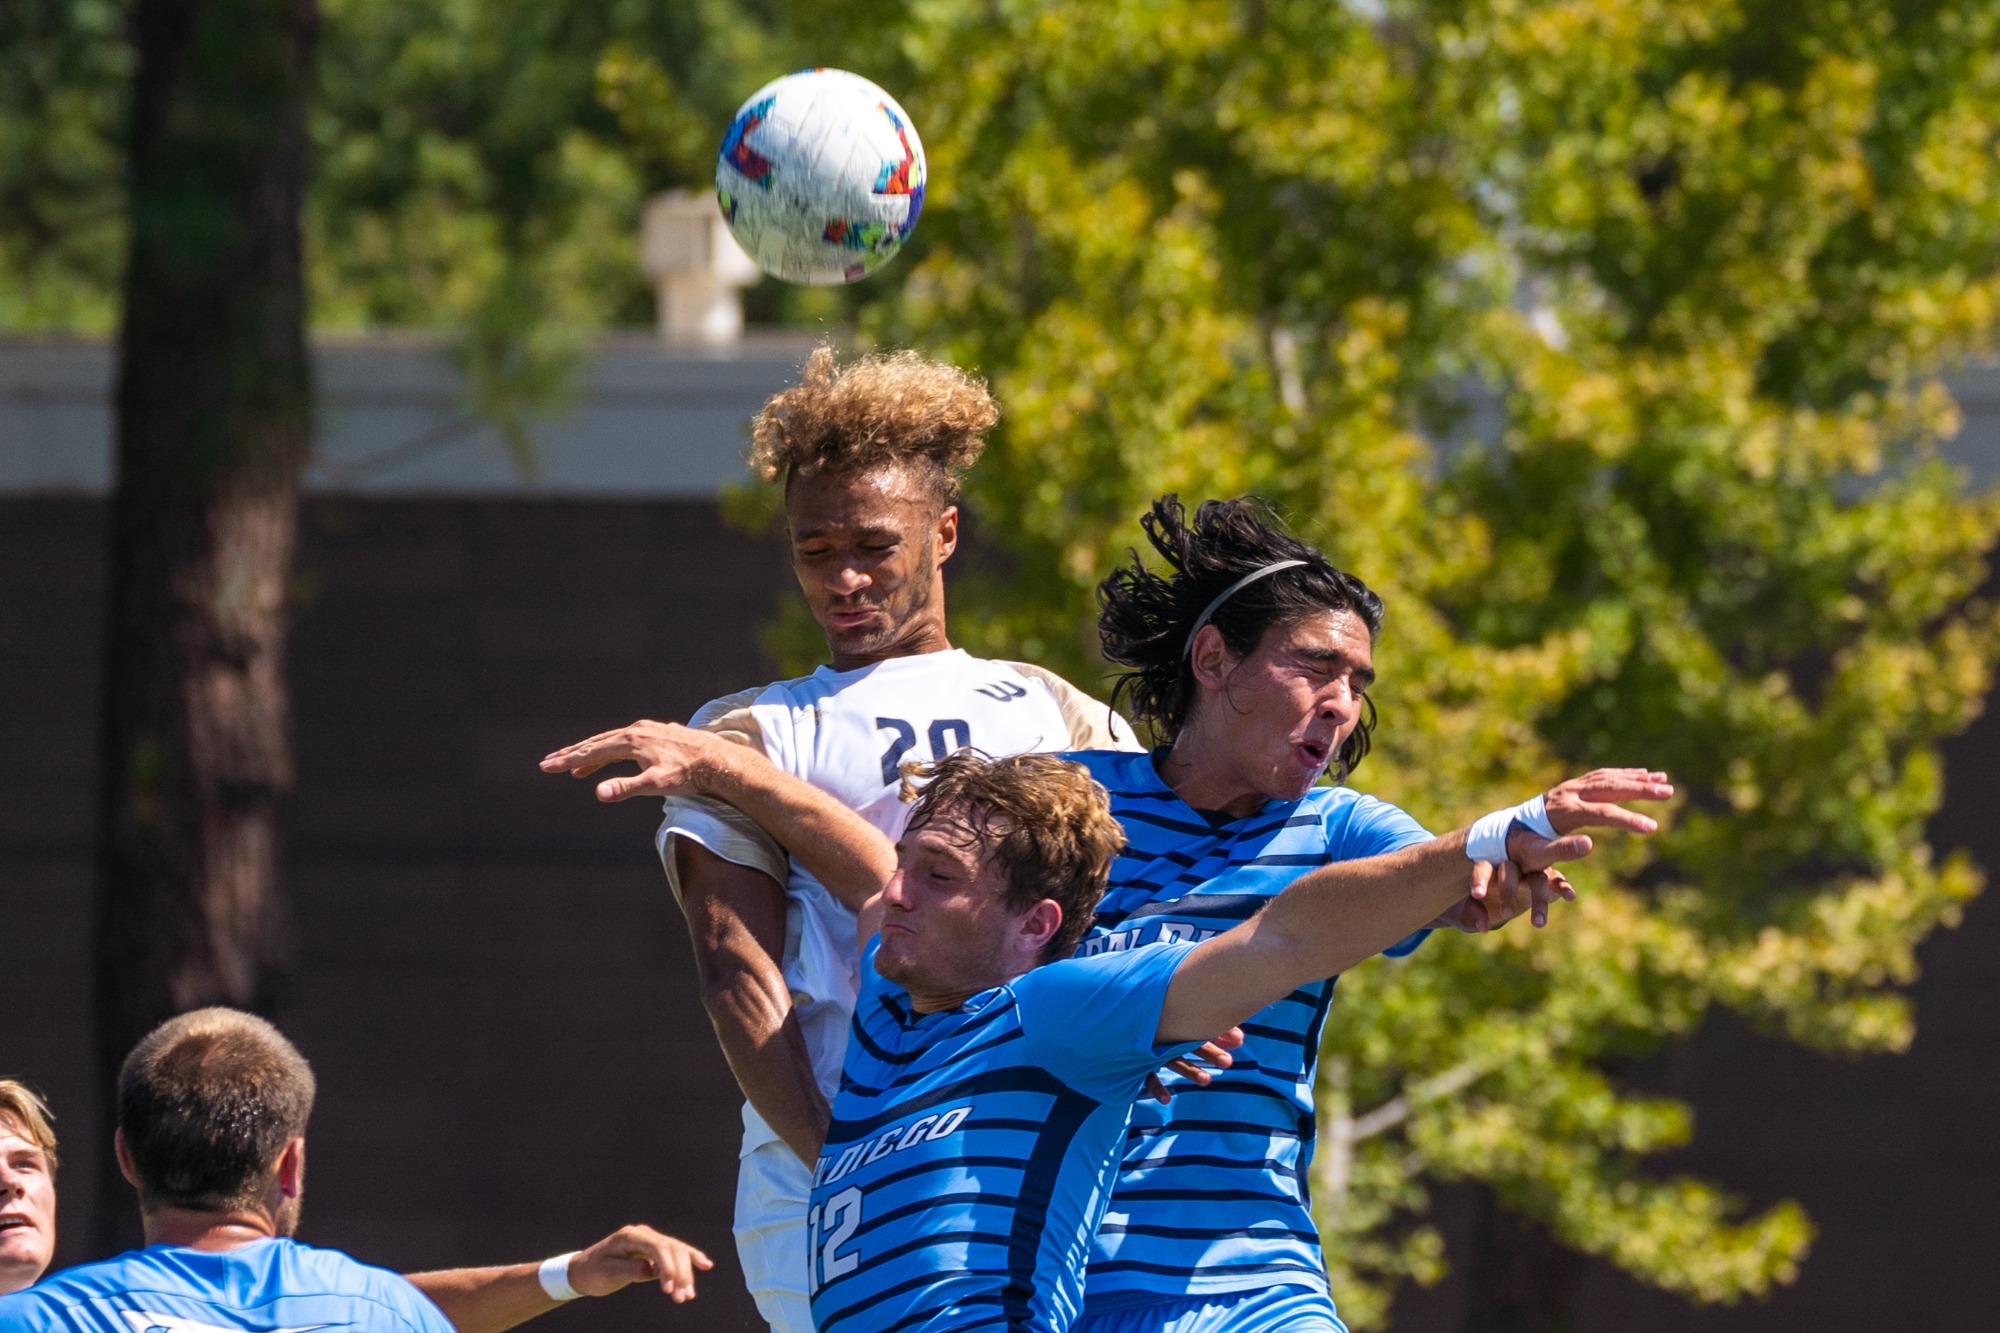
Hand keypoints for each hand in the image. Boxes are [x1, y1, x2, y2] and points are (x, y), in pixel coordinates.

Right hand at [540, 721, 734, 801]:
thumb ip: (626, 788)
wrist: (719, 760)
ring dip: (592, 753)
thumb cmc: (688, 775)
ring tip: (576, 768)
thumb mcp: (655, 785)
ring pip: (611, 741)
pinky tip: (612, 756)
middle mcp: (636, 731)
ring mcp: (647, 730)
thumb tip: (599, 791)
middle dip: (572, 754)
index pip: (591, 752)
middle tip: (549, 762)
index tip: (547, 766)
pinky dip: (612, 749)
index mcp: (630, 742)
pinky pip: (627, 741)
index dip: (568, 761)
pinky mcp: (658, 733)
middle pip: (597, 743)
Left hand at [566, 1224, 714, 1303]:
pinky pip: (674, 1254)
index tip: (670, 1289)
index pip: (658, 1247)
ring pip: (676, 1252)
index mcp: (631, 1236)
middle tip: (683, 1298)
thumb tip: (651, 1270)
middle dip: (681, 1273)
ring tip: (689, 1295)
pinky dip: (689, 1261)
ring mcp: (650, 1241)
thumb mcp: (607, 1273)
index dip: (668, 1267)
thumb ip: (629, 1269)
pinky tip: (705, 1266)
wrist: (583, 1270)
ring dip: (686, 1273)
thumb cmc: (593, 1272)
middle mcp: (643, 1234)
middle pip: (672, 1249)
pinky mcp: (653, 1251)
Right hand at [1144, 1028, 1243, 1103]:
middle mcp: (1166, 1035)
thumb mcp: (1183, 1023)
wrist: (1122, 1020)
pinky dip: (1156, 1087)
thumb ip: (1213, 1030)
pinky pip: (1147, 1077)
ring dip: (1189, 1071)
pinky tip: (1166, 1100)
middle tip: (1227, 1062)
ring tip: (1206, 1081)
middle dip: (1209, 1052)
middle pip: (1190, 1043)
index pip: (1202, 1026)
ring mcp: (1152, 1049)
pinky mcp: (1137, 1062)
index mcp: (1178, 1022)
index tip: (1239, 1041)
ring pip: (1173, 1060)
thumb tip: (1240, 1039)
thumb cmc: (1158, 1021)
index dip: (1221, 1033)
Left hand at [1442, 861, 1575, 931]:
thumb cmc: (1471, 901)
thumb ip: (1472, 915)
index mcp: (1486, 865)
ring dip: (1538, 900)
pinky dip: (1562, 887)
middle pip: (1511, 870)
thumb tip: (1483, 926)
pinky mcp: (1546, 879)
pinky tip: (1570, 896)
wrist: (1487, 893)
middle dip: (1508, 889)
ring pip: (1536, 879)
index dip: (1479, 880)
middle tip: (1505, 913)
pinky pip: (1556, 881)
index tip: (1477, 895)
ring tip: (1538, 924)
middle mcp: (1509, 864)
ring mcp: (1529, 871)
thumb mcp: (1464, 910)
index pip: (1482, 868)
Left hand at [1507, 768, 1673, 873]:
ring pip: (1608, 777)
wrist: (1505, 830)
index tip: (1652, 828)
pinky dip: (1624, 774)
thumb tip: (1590, 846)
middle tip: (1669, 792)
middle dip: (1640, 790)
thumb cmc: (1523, 847)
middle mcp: (1568, 793)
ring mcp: (1570, 787)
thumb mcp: (1537, 854)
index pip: (1602, 813)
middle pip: (1610, 787)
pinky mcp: (1571, 786)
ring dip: (1637, 778)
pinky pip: (1603, 775)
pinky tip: (1642, 774)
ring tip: (1663, 781)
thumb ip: (1562, 850)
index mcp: (1563, 812)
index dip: (1627, 819)